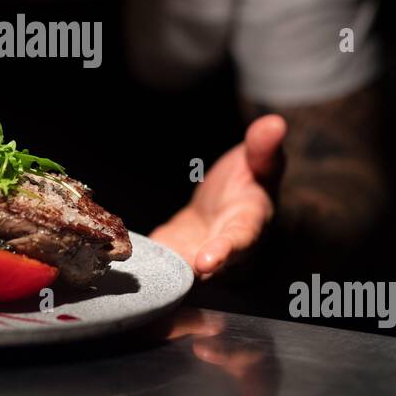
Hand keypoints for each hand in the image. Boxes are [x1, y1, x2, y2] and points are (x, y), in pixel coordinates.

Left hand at [150, 115, 285, 278]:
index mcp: (249, 223)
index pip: (239, 240)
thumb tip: (275, 123)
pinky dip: (144, 259)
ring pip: (179, 268)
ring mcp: (197, 253)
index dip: (224, 251)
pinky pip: (159, 259)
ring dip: (161, 269)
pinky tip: (120, 255)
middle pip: (207, 266)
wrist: (228, 199)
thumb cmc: (249, 179)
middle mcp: (224, 248)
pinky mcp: (175, 251)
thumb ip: (263, 147)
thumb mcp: (258, 159)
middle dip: (187, 269)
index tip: (206, 263)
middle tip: (165, 272)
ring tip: (139, 267)